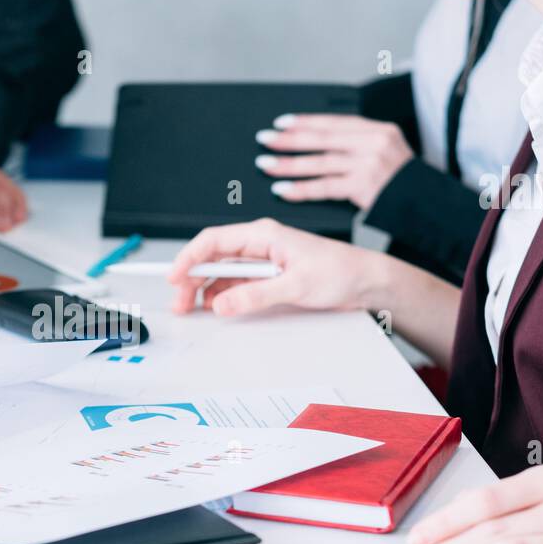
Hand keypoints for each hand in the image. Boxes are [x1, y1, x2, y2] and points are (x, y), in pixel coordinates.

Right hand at [168, 217, 388, 317]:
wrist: (368, 282)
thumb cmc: (341, 271)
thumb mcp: (297, 285)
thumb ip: (256, 295)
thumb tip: (221, 303)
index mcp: (264, 235)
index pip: (214, 241)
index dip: (189, 258)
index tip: (174, 277)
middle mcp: (259, 245)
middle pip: (212, 258)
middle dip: (192, 278)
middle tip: (181, 302)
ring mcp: (263, 262)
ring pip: (221, 272)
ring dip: (205, 289)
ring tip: (193, 308)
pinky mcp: (269, 277)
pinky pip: (236, 284)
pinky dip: (222, 295)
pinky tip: (216, 307)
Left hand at [256, 114, 413, 211]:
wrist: (428, 207)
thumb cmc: (401, 184)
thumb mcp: (386, 153)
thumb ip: (358, 146)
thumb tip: (314, 145)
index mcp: (378, 129)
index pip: (334, 122)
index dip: (305, 122)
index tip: (281, 123)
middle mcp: (375, 142)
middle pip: (323, 139)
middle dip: (290, 140)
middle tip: (263, 139)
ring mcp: (370, 164)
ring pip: (320, 163)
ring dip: (289, 165)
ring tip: (265, 165)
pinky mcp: (366, 187)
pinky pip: (325, 188)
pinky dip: (301, 189)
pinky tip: (282, 190)